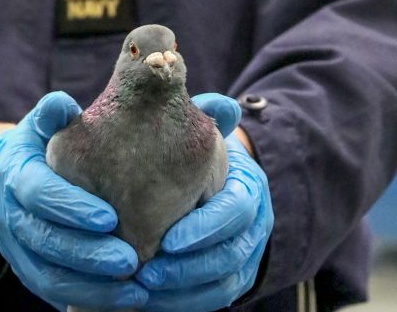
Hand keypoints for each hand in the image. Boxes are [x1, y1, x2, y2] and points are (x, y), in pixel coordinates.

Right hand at [0, 92, 148, 310]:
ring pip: (46, 274)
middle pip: (43, 240)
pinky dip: (85, 297)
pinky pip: (50, 290)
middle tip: (132, 261)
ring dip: (91, 286)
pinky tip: (122, 301)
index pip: (37, 192)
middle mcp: (8, 214)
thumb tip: (63, 103)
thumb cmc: (40, 147)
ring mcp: (14, 247)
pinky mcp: (26, 269)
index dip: (70, 207)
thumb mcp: (42, 125)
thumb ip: (54, 114)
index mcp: (15, 174)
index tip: (109, 218)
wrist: (4, 178)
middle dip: (88, 254)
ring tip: (135, 291)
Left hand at [135, 93, 273, 311]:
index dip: (204, 228)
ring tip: (143, 292)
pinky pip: (213, 300)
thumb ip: (204, 119)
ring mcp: (244, 257)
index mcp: (247, 189)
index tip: (166, 240)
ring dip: (183, 293)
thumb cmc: (192, 157)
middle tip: (147, 274)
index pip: (236, 212)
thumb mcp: (198, 135)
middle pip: (232, 256)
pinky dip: (182, 305)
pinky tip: (147, 303)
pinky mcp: (229, 280)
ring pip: (224, 285)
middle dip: (189, 269)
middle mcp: (253, 227)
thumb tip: (219, 105)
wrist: (207, 181)